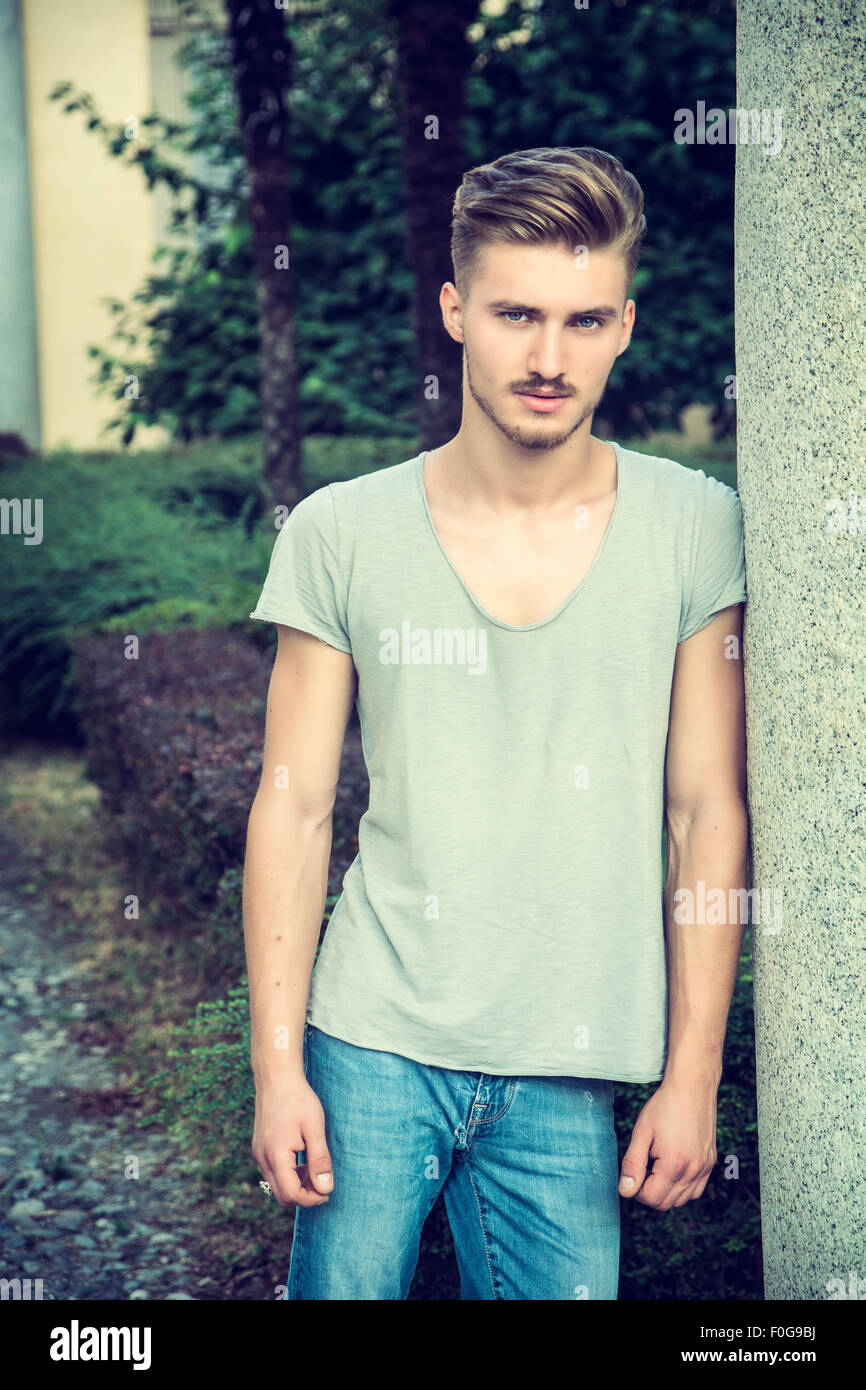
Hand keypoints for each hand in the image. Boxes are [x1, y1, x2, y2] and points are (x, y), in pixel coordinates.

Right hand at [252, 1077, 333, 1208]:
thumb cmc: (298, 1100)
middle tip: (323, 1183)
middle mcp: (262, 1158)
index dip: (311, 1199)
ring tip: (314, 1170)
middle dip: (304, 1196)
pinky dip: (288, 1176)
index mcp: (276, 1155)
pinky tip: (302, 1161)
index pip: (291, 1194)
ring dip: (296, 1186)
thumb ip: (320, 1160)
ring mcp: (259, 1154)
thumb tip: (326, 1189)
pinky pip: (273, 1173)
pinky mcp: (259, 1149)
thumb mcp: (315, 1128)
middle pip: (282, 1196)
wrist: (277, 1079)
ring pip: (276, 1186)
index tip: (328, 1191)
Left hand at [618, 1073, 717, 1209]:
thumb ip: (632, 1164)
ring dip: (665, 1191)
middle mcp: (693, 1171)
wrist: (692, 1087)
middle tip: (642, 1168)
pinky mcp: (710, 1163)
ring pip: (682, 1200)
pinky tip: (672, 1169)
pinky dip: (682, 1188)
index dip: (635, 1189)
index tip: (632, 1170)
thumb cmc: (665, 1106)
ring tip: (656, 1166)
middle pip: (666, 1203)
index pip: (651, 1198)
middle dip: (648, 1192)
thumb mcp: (642, 1132)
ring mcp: (704, 1168)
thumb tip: (625, 1191)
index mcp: (674, 1165)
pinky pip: (696, 1190)